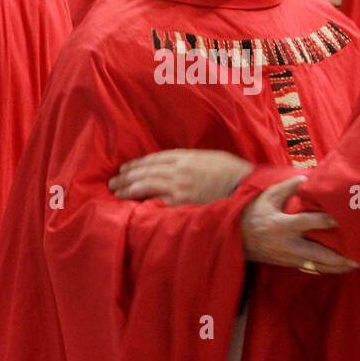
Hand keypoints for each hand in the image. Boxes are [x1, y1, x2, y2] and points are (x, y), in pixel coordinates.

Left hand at [109, 149, 254, 205]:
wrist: (245, 189)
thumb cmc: (233, 174)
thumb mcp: (211, 159)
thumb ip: (192, 161)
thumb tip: (177, 167)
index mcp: (186, 156)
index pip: (155, 159)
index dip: (138, 164)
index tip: (125, 168)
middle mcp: (179, 169)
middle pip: (146, 170)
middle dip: (127, 176)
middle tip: (113, 181)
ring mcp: (179, 185)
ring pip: (146, 183)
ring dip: (128, 188)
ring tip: (116, 192)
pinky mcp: (181, 202)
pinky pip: (157, 200)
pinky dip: (143, 201)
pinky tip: (132, 203)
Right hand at [241, 176, 358, 273]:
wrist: (236, 239)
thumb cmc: (253, 213)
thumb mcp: (266, 196)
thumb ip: (287, 187)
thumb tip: (307, 178)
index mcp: (281, 225)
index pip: (308, 223)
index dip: (326, 220)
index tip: (343, 217)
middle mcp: (288, 244)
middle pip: (319, 254)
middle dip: (340, 257)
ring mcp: (289, 257)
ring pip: (318, 266)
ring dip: (338, 267)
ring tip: (357, 265)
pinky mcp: (289, 264)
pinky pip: (312, 269)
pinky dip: (328, 269)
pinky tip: (341, 268)